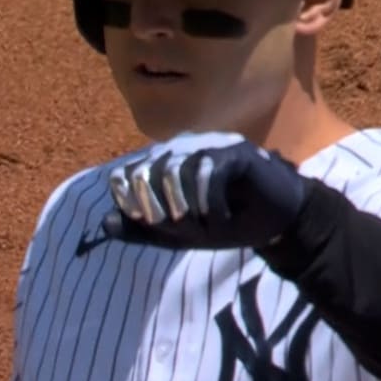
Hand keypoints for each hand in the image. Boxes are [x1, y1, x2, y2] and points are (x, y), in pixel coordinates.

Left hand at [103, 132, 307, 250]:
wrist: (275, 223)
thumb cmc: (226, 223)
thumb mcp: (178, 234)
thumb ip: (142, 230)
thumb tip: (105, 224)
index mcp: (164, 164)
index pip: (125, 174)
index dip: (131, 202)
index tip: (152, 225)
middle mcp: (182, 148)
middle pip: (147, 174)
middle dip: (160, 212)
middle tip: (183, 229)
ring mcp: (209, 146)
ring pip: (174, 172)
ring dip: (187, 210)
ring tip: (205, 227)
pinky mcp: (235, 151)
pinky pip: (206, 173)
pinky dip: (210, 205)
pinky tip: (222, 220)